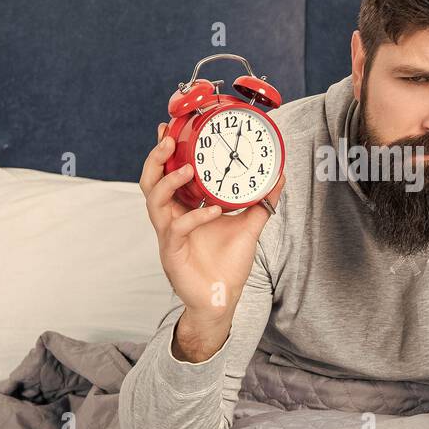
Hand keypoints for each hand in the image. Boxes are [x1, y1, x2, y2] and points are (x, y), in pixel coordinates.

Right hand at [139, 121, 284, 333]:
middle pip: (150, 182)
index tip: (170, 128)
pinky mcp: (172, 253)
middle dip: (157, 159)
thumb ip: (261, 202)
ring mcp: (168, 236)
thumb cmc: (227, 264)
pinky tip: (214, 210)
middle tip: (170, 140)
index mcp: (183, 209)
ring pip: (154, 202)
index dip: (165, 153)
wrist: (222, 300)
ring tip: (189, 168)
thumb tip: (278, 177)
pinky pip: (177, 229)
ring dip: (169, 181)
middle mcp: (171, 219)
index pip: (167, 174)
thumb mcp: (248, 226)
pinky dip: (196, 217)